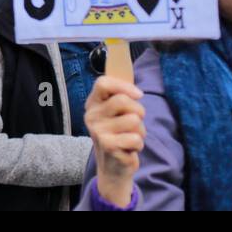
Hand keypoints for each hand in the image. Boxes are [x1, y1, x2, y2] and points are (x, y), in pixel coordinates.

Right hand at [85, 75, 145, 207]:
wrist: (112, 166)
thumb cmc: (118, 134)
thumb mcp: (114, 113)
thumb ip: (119, 92)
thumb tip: (124, 65)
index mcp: (92, 103)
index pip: (103, 83)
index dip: (124, 86)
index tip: (139, 94)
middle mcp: (91, 115)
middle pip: (123, 100)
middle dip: (138, 111)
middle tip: (135, 122)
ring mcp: (98, 131)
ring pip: (133, 120)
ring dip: (140, 130)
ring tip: (131, 137)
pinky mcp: (108, 146)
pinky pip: (136, 138)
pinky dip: (138, 144)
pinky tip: (129, 148)